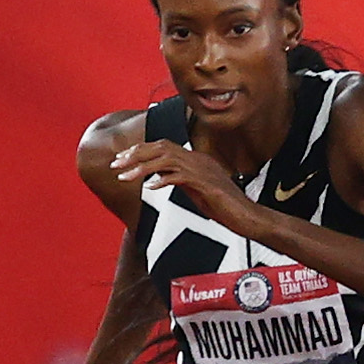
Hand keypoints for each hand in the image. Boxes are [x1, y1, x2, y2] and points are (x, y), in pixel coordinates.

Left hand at [110, 137, 256, 231]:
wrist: (248, 217)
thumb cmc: (225, 207)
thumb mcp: (196, 190)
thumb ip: (179, 179)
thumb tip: (157, 175)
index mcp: (197, 159)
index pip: (163, 146)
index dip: (140, 150)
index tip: (122, 159)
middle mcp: (199, 160)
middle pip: (161, 147)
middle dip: (135, 155)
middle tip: (116, 164)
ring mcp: (203, 170)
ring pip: (165, 159)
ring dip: (141, 167)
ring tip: (124, 176)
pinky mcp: (206, 184)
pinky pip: (179, 177)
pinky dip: (162, 181)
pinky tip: (149, 188)